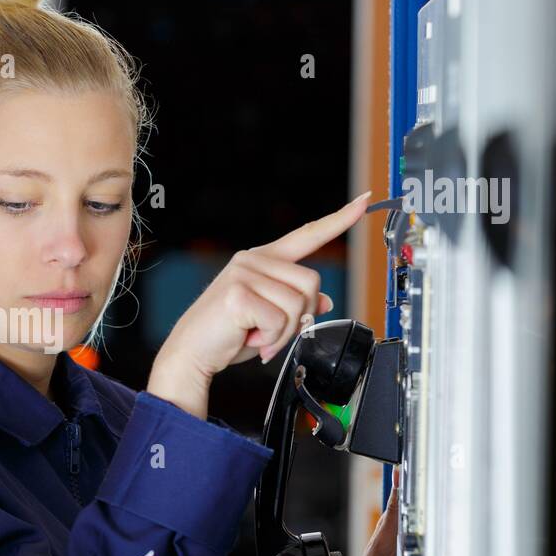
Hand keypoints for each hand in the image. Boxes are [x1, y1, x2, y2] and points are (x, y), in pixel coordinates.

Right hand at [147, 192, 369, 417]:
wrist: (191, 353)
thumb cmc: (225, 334)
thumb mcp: (268, 318)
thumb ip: (295, 304)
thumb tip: (324, 302)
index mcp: (262, 260)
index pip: (307, 235)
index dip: (338, 220)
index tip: (364, 202)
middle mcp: (253, 260)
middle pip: (312, 283)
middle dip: (301, 317)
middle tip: (273, 334)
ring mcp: (244, 273)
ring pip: (299, 304)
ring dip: (284, 332)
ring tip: (259, 337)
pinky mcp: (238, 293)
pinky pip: (279, 320)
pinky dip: (271, 339)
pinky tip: (250, 339)